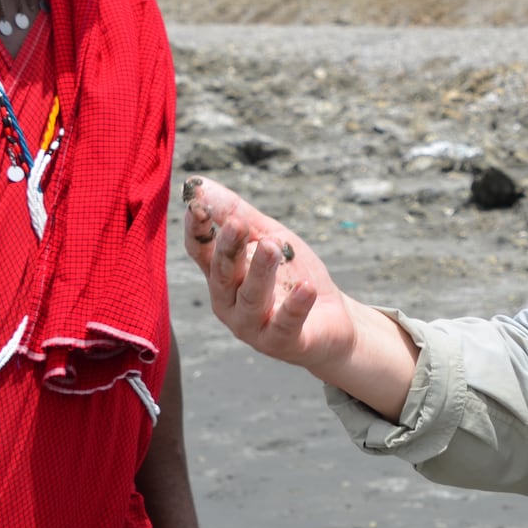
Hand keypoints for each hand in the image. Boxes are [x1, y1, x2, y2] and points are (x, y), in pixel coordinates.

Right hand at [182, 177, 358, 375]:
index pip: (202, 252)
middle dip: (229, 249)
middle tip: (237, 223)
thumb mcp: (268, 237)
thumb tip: (201, 185)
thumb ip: (236, 213)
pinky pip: (285, 324)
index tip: (196, 206)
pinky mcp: (282, 342)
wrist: (331, 320)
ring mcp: (253, 327)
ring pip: (251, 298)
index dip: (197, 230)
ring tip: (272, 246)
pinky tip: (306, 288)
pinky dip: (295, 306)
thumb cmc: (292, 277)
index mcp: (222, 276)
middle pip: (223, 274)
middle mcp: (230, 303)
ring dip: (261, 271)